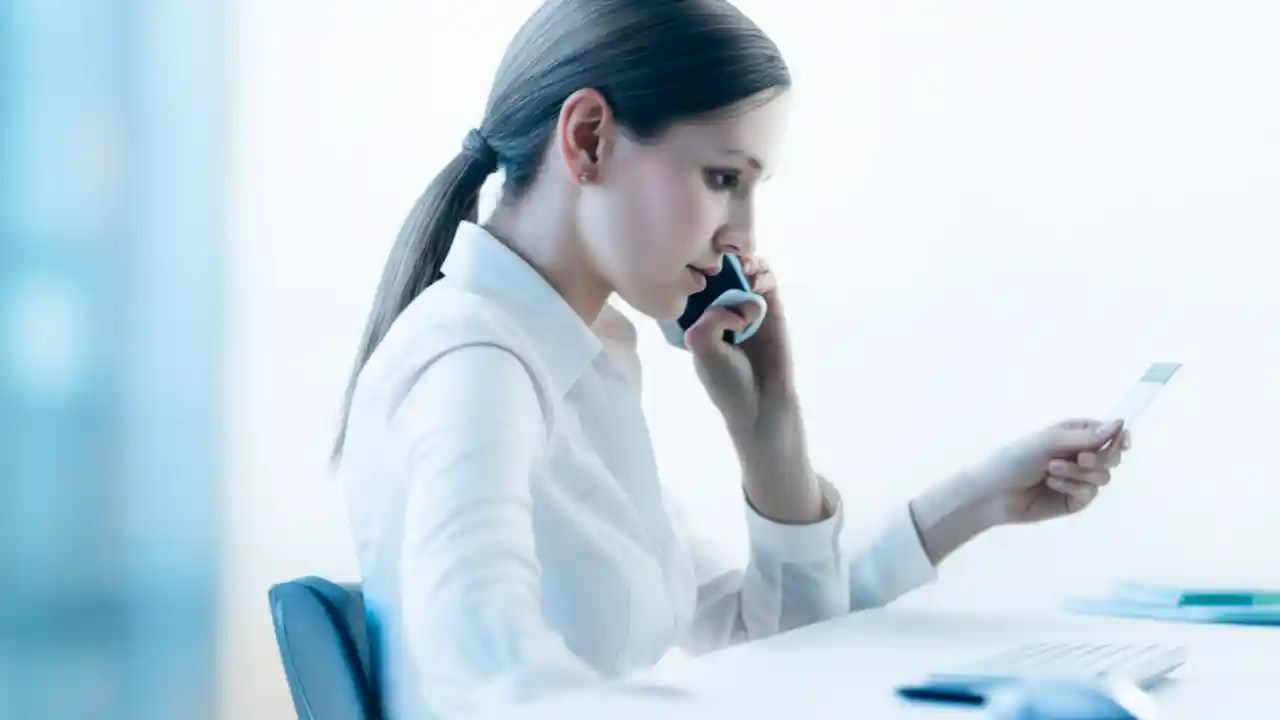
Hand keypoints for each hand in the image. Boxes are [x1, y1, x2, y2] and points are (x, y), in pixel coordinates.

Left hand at [685, 256, 822, 523]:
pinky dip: (762, 274)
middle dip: (719, 255)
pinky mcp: (770, 306)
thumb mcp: (704, 352)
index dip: (691, 263)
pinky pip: (766, 278)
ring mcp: (745, 303)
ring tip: (744, 272)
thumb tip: (727, 306)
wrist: (762, 401)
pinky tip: (757, 287)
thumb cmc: (726, 381)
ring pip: (743, 268)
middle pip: (717, 266)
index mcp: (695, 314)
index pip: (689, 278)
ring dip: (743, 262)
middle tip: (724, 258)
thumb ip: (708, 324)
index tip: (692, 260)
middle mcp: (720, 305)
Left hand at [910, 419, 1130, 564]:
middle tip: (1082, 458)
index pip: (1108, 433)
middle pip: (1112, 456)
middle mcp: (1079, 455)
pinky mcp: (1075, 500)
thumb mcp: (1050, 441)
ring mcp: (1079, 479)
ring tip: (1051, 470)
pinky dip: (1072, 487)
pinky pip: (1090, 494)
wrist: (994, 492)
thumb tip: (1119, 423)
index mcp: (1074, 434)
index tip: (1124, 441)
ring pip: (1103, 476)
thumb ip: (1086, 436)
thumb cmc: (1015, 458)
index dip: (1119, 436)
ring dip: (1079, 473)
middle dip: (1101, 458)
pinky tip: (1052, 483)